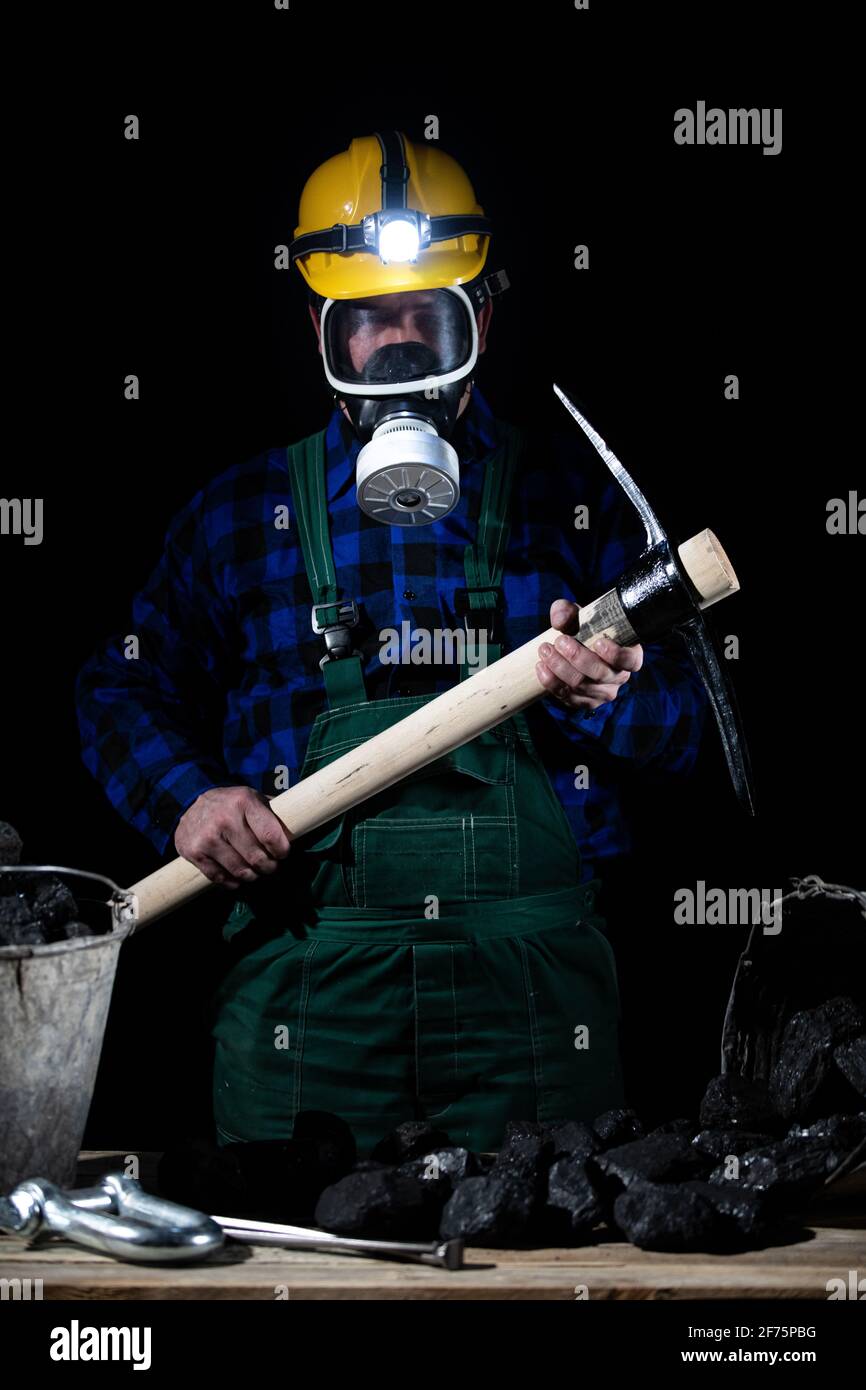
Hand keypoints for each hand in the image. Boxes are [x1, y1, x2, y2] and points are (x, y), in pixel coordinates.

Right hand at [175, 786, 290, 888]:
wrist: (189, 802)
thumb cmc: (231, 804)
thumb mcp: (252, 798)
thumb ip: (271, 813)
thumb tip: (299, 829)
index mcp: (244, 802)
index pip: (271, 836)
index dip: (281, 851)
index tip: (282, 854)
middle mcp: (225, 819)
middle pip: (256, 857)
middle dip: (268, 867)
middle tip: (270, 866)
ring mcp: (207, 837)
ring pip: (240, 871)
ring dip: (252, 876)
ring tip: (254, 871)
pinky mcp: (194, 852)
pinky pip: (220, 878)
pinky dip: (232, 881)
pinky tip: (236, 876)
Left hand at [536, 598, 643, 712]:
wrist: (573, 646)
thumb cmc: (584, 629)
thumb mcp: (579, 616)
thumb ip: (569, 612)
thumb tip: (559, 620)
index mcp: (628, 655)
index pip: (630, 660)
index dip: (616, 654)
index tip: (597, 642)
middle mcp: (619, 677)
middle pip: (600, 674)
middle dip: (577, 657)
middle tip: (559, 641)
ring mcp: (603, 693)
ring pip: (581, 686)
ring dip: (560, 668)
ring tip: (545, 650)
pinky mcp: (585, 702)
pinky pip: (568, 697)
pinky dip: (552, 683)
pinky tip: (541, 668)